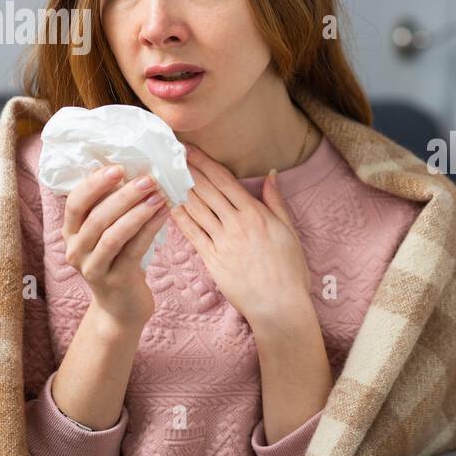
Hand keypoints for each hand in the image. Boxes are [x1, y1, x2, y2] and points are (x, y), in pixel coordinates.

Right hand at [61, 164, 169, 327]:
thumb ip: (110, 209)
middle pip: (96, 217)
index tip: (118, 167)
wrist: (121, 307)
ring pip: (113, 235)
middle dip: (123, 195)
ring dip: (137, 212)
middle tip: (148, 179)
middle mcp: (75, 250)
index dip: (94, 184)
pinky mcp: (115, 280)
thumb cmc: (117, 261)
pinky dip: (149, 229)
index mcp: (70, 233)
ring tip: (158, 196)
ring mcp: (93, 268)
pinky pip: (133, 250)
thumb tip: (132, 171)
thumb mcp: (106, 234)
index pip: (75, 203)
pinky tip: (164, 214)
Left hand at [169, 145, 315, 336]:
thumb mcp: (289, 231)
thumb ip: (276, 202)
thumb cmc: (290, 270)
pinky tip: (167, 206)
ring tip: (164, 175)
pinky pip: (191, 234)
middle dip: (187, 171)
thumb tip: (271, 175)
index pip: (224, 181)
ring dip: (178, 190)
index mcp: (255, 214)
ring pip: (195, 209)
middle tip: (170, 155)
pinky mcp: (212, 260)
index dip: (205, 163)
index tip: (190, 150)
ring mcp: (221, 243)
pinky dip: (179, 218)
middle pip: (205, 191)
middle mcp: (235, 224)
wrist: (280, 305)